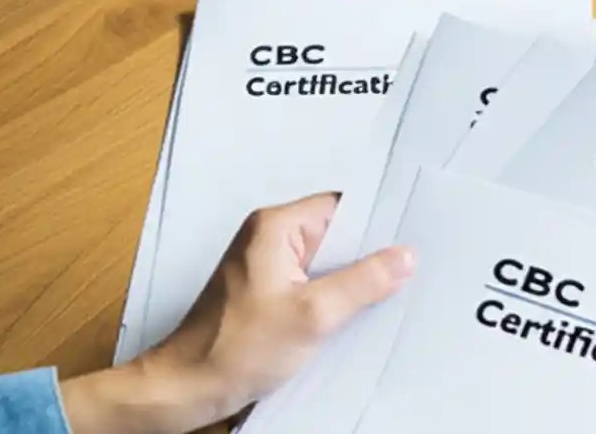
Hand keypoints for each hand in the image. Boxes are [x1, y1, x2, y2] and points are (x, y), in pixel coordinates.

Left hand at [62, 193, 414, 433]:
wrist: (186, 389)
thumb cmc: (233, 350)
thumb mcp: (313, 315)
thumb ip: (363, 282)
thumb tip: (403, 257)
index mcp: (275, 227)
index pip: (342, 207)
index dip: (377, 222)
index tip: (409, 237)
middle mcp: (269, 238)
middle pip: (337, 233)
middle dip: (368, 255)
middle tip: (402, 273)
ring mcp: (268, 266)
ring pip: (327, 261)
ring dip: (351, 280)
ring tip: (381, 297)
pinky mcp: (269, 292)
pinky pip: (314, 283)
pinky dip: (334, 298)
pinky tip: (352, 316)